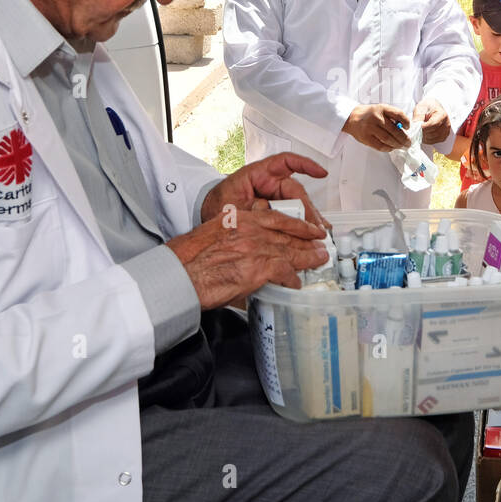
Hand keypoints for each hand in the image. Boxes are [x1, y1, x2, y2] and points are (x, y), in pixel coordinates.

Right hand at [167, 210, 328, 309]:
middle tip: (321, 245)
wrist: (179, 274)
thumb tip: (243, 246)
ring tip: (318, 260)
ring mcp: (256, 248)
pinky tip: (295, 284)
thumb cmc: (188, 259)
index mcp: (239, 218)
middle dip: (307, 241)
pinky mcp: (258, 268)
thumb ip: (233, 234)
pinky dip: (292, 279)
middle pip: (288, 234)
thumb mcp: (212, 233)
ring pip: (291, 251)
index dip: (297, 224)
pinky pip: (284, 273)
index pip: (277, 217)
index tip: (308, 227)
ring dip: (308, 257)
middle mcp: (251, 230)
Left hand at [200, 152, 330, 228]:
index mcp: (258, 174)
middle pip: (296, 192)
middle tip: (315, 227)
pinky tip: (311, 233)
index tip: (321, 172)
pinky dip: (303, 224)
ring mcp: (275, 196)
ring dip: (309, 219)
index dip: (305, 165)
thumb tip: (269, 213)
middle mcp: (270, 183)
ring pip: (298, 205)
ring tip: (318, 233)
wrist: (209, 217)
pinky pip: (293, 215)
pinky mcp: (277, 209)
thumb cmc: (218, 205)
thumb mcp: (231, 207)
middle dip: (308, 210)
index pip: (285, 162)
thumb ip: (250, 209)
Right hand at [343, 103, 410, 150]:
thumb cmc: (370, 114)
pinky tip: (391, 148)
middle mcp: (376, 117)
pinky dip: (388, 148)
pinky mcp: (366, 137)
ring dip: (397, 144)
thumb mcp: (381, 109)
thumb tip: (403, 128)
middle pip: (394, 130)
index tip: (407, 127)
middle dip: (404, 138)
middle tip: (408, 143)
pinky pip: (380, 145)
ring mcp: (370, 128)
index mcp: (382, 108)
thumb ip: (392, 116)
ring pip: (388, 139)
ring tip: (401, 146)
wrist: (352, 117)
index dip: (406, 121)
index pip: (398, 114)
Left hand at [415, 99, 449, 144]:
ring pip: (434, 138)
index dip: (425, 127)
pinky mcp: (443, 136)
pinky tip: (423, 135)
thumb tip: (414, 126)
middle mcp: (446, 123)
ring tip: (419, 132)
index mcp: (442, 114)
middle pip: (434, 132)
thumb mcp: (420, 108)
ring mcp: (446, 131)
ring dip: (425, 137)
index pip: (434, 124)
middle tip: (417, 130)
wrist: (431, 109)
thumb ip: (418, 117)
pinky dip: (427, 140)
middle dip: (424, 132)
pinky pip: (435, 141)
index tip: (419, 126)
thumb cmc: (426, 108)